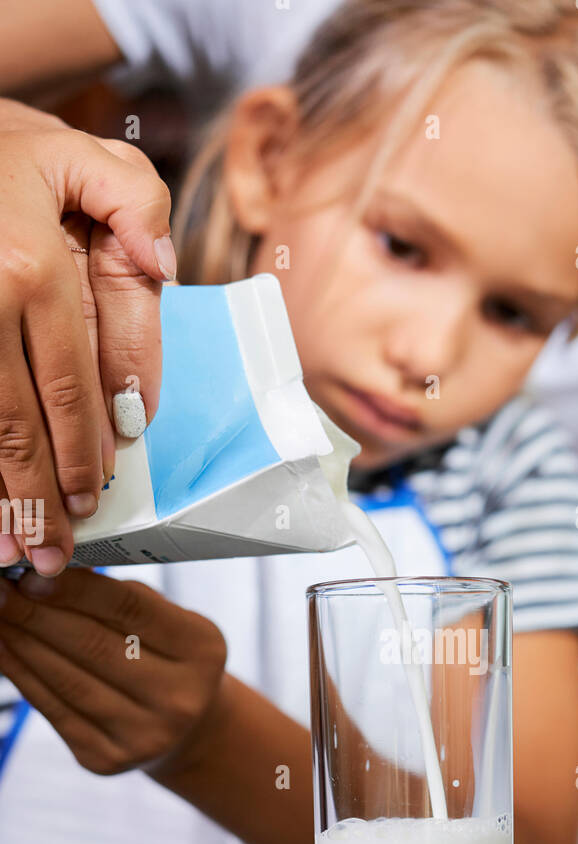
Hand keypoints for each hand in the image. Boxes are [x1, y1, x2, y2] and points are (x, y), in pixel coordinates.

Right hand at [0, 101, 173, 575]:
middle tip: (58, 556)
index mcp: (31, 265)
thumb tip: (161, 269)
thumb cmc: (11, 153)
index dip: (85, 446)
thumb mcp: (87, 156)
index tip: (98, 495)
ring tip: (15, 555)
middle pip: (16, 420)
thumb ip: (137, 206)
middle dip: (41, 495)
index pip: (73, 380)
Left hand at [0, 569, 226, 774]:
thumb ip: (119, 596)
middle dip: (37, 613)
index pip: (130, 609)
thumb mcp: (168, 620)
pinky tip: (4, 648)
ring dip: (21, 642)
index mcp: (203, 651)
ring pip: (66, 681)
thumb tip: (45, 574)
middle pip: (93, 646)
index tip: (32, 572)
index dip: (75, 589)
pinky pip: (52, 710)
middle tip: (2, 588)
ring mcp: (143, 736)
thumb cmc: (167, 657)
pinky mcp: (107, 759)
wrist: (185, 730)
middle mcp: (180, 699)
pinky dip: (21, 675)